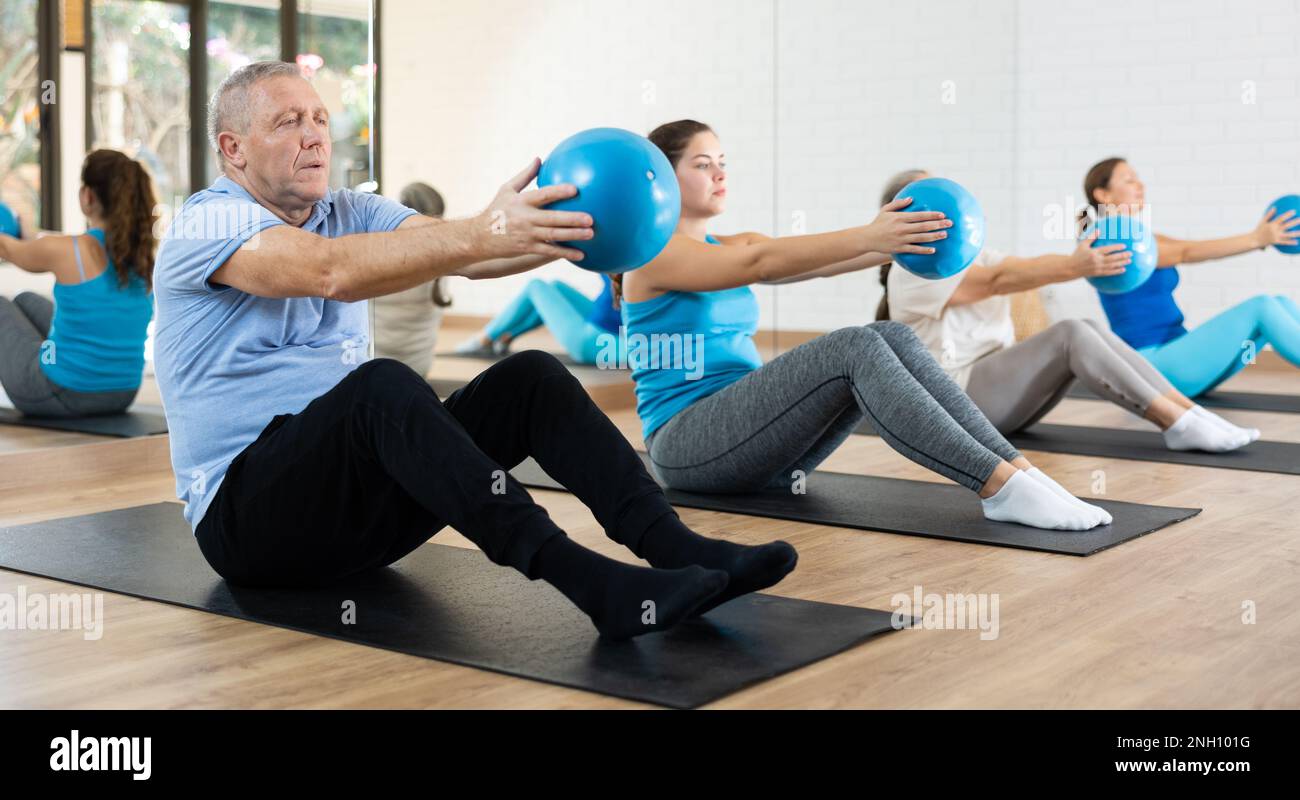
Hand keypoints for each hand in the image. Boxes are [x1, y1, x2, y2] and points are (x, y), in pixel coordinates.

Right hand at [475, 158, 594, 260]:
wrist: (479, 237)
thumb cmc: (496, 210)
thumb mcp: (506, 190)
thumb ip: (525, 176)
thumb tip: (539, 159)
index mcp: (521, 201)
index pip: (542, 195)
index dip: (558, 192)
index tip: (575, 189)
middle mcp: (525, 218)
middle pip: (552, 219)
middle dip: (572, 219)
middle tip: (591, 218)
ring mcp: (527, 235)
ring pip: (553, 236)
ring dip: (573, 235)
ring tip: (590, 234)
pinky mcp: (528, 248)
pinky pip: (549, 251)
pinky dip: (565, 253)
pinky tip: (581, 254)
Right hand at [864, 197, 949, 254]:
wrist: (867, 238)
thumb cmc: (878, 223)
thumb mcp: (886, 210)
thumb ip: (899, 203)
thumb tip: (911, 198)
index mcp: (900, 217)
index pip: (920, 216)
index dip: (932, 215)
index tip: (943, 214)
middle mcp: (902, 228)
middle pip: (923, 226)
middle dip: (938, 224)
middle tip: (950, 223)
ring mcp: (901, 239)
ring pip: (921, 238)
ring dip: (934, 236)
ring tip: (945, 235)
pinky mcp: (899, 248)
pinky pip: (914, 250)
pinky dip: (924, 250)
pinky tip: (933, 249)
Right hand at [1071, 229, 1130, 276]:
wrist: (1070, 268)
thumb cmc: (1077, 255)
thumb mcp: (1082, 244)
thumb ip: (1091, 237)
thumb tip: (1099, 230)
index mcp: (1093, 253)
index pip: (1107, 250)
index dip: (1116, 248)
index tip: (1124, 246)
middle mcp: (1096, 261)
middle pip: (1112, 258)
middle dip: (1122, 256)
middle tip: (1131, 253)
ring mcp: (1097, 268)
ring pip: (1112, 266)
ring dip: (1122, 263)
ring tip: (1129, 261)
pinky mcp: (1097, 273)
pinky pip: (1109, 272)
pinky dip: (1116, 271)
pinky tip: (1123, 270)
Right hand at [1255, 206, 1299, 248]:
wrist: (1254, 240)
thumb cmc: (1258, 230)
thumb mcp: (1262, 221)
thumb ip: (1269, 214)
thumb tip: (1274, 207)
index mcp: (1272, 224)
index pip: (1281, 218)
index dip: (1288, 215)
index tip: (1294, 211)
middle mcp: (1275, 230)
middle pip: (1287, 225)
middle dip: (1295, 222)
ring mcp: (1276, 236)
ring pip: (1288, 235)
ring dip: (1296, 234)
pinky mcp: (1276, 242)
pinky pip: (1284, 242)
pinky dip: (1290, 242)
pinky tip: (1296, 242)